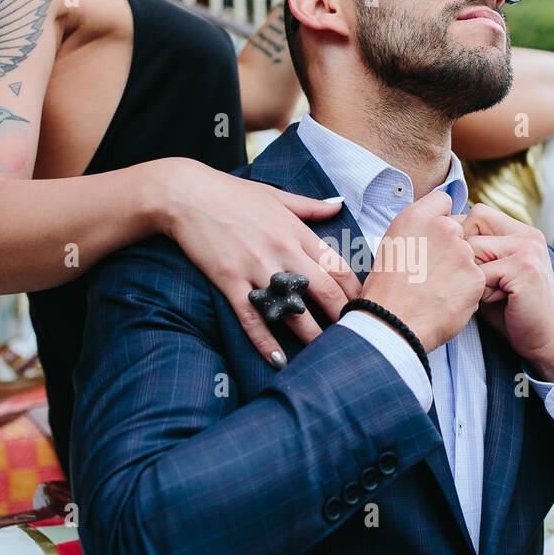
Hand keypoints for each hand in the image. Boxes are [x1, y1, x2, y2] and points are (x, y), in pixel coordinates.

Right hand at [159, 159, 361, 365]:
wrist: (187, 194)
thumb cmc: (232, 194)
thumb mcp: (276, 196)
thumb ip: (310, 207)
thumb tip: (338, 206)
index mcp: (297, 232)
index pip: (337, 266)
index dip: (355, 291)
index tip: (366, 307)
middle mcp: (282, 251)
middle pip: (323, 290)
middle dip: (343, 316)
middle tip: (357, 337)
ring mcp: (255, 268)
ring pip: (290, 309)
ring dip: (310, 335)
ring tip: (325, 355)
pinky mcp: (230, 281)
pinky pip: (251, 317)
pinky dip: (265, 340)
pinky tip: (278, 360)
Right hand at [359, 191, 483, 353]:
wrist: (393, 324)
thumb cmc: (385, 291)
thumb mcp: (390, 247)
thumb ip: (415, 231)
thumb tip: (428, 233)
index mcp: (416, 217)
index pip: (443, 201)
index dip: (441, 217)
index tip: (436, 234)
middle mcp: (443, 228)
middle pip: (459, 231)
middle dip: (451, 248)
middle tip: (433, 271)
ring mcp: (463, 252)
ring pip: (469, 256)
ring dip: (459, 271)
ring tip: (437, 291)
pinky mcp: (477, 277)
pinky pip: (476, 280)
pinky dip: (466, 291)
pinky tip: (446, 302)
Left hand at [461, 203, 553, 380]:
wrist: (544, 340)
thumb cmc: (511, 310)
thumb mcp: (492, 274)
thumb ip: (475, 252)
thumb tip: (436, 237)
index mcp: (521, 232)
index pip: (477, 213)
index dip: (462, 238)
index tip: (467, 266)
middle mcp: (527, 235)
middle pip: (471, 223)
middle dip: (464, 255)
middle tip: (481, 282)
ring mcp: (528, 249)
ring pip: (471, 248)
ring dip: (472, 276)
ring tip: (490, 293)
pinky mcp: (524, 268)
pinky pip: (481, 273)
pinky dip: (482, 292)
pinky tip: (498, 302)